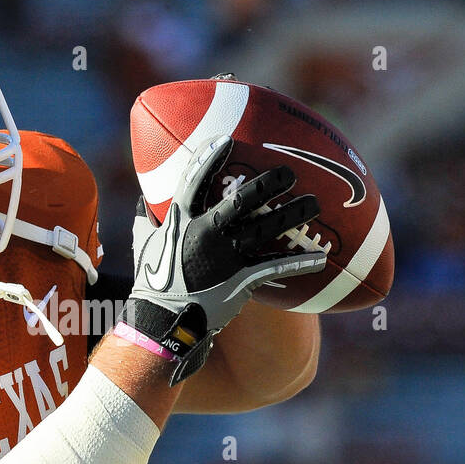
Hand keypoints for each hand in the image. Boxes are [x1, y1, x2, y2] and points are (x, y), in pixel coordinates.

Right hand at [119, 135, 327, 384]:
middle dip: (268, 183)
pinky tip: (320, 258)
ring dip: (293, 214)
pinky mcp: (241, 279)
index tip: (227, 141)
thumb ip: (146, 220)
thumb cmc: (152, 282)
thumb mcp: (143, 245)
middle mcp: (206, 233)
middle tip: (288, 172)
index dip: (210, 159)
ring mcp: (226, 256)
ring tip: (314, 204)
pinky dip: (299, 263)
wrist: (162, 322)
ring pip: (266, 228)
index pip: (195, 181)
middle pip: (242, 199)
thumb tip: (144, 200)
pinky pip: (275, 268)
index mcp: (181, 220)